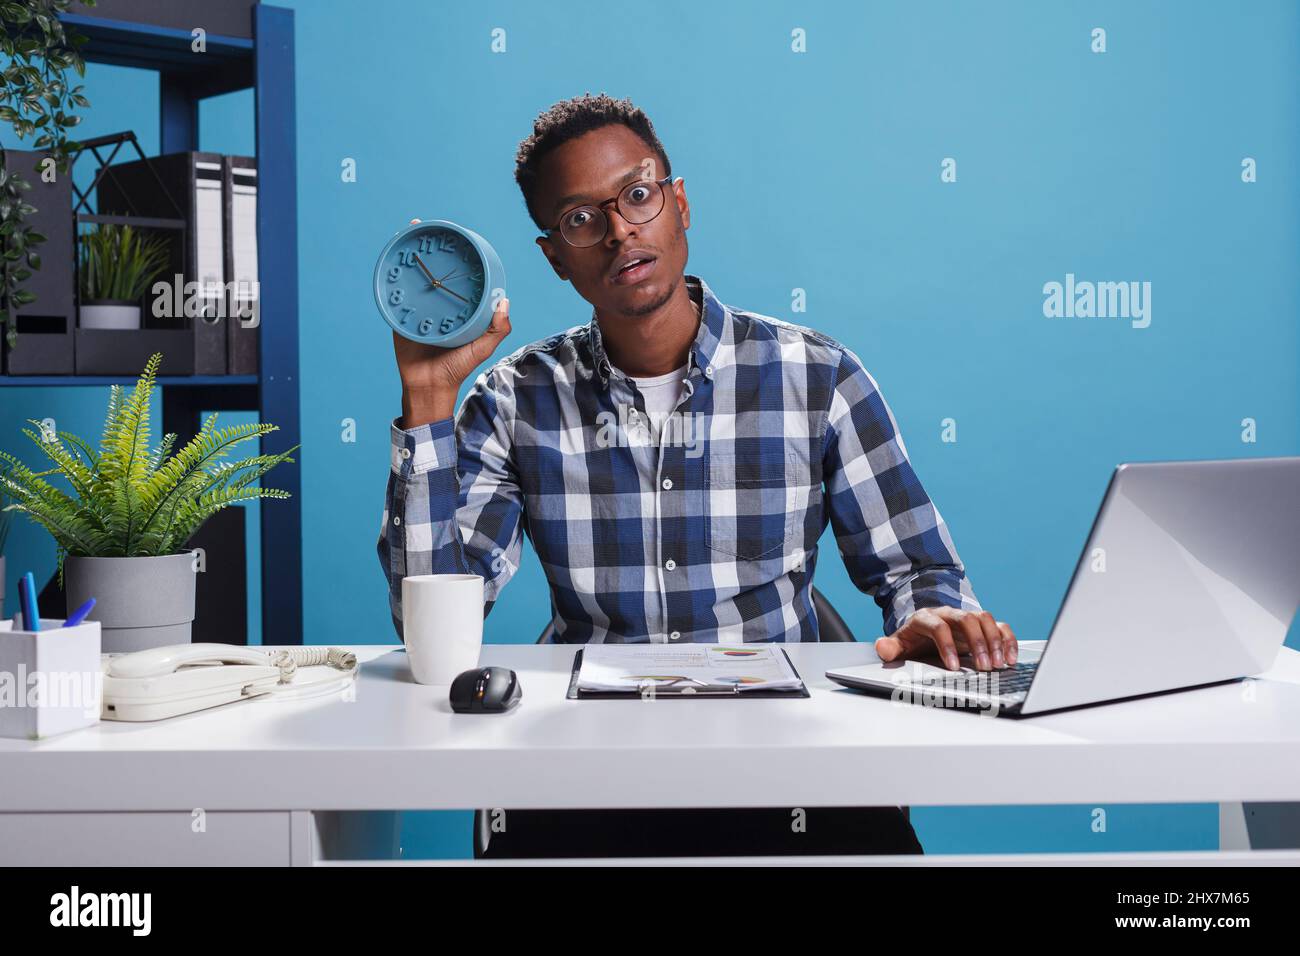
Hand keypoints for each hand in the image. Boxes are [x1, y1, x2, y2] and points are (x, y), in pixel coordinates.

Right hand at [394, 221, 511, 426]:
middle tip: (428, 225)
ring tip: (409, 232)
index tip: (459, 237)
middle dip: (432, 248)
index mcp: (460, 308)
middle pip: (435, 270)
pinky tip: (393, 257)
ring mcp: (419, 307)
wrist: (427, 387)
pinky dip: (393, 275)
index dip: (459, 257)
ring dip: (412, 255)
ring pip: (416, 276)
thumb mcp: (482, 348)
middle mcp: (440, 304)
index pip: (460, 277)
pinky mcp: (401, 314)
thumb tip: (505, 300)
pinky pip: (396, 292)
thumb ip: (497, 329)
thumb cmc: (457, 369)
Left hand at [873, 607, 1017, 671]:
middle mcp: (948, 613)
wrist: (926, 626)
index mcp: (926, 618)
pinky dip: (1008, 640)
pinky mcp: (982, 624)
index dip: (947, 645)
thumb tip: (883, 647)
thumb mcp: (899, 644)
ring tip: (999, 665)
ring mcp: (967, 616)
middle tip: (984, 668)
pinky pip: (999, 625)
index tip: (954, 668)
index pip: (938, 626)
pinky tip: (1011, 658)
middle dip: (977, 643)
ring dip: (994, 641)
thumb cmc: (914, 639)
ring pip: (984, 618)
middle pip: (966, 619)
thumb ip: (890, 647)